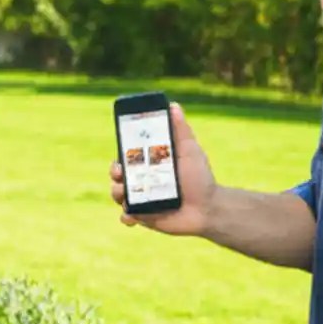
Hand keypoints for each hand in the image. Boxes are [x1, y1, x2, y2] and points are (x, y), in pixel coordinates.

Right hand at [109, 102, 217, 235]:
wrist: (208, 208)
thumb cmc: (199, 177)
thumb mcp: (190, 150)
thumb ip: (181, 130)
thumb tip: (173, 106)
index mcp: (149, 163)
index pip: (128, 155)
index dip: (121, 152)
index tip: (122, 149)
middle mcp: (141, 180)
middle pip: (117, 173)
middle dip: (114, 171)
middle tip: (120, 171)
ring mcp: (140, 199)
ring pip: (117, 194)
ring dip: (117, 192)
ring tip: (126, 193)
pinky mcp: (143, 217)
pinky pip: (126, 217)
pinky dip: (126, 216)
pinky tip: (132, 214)